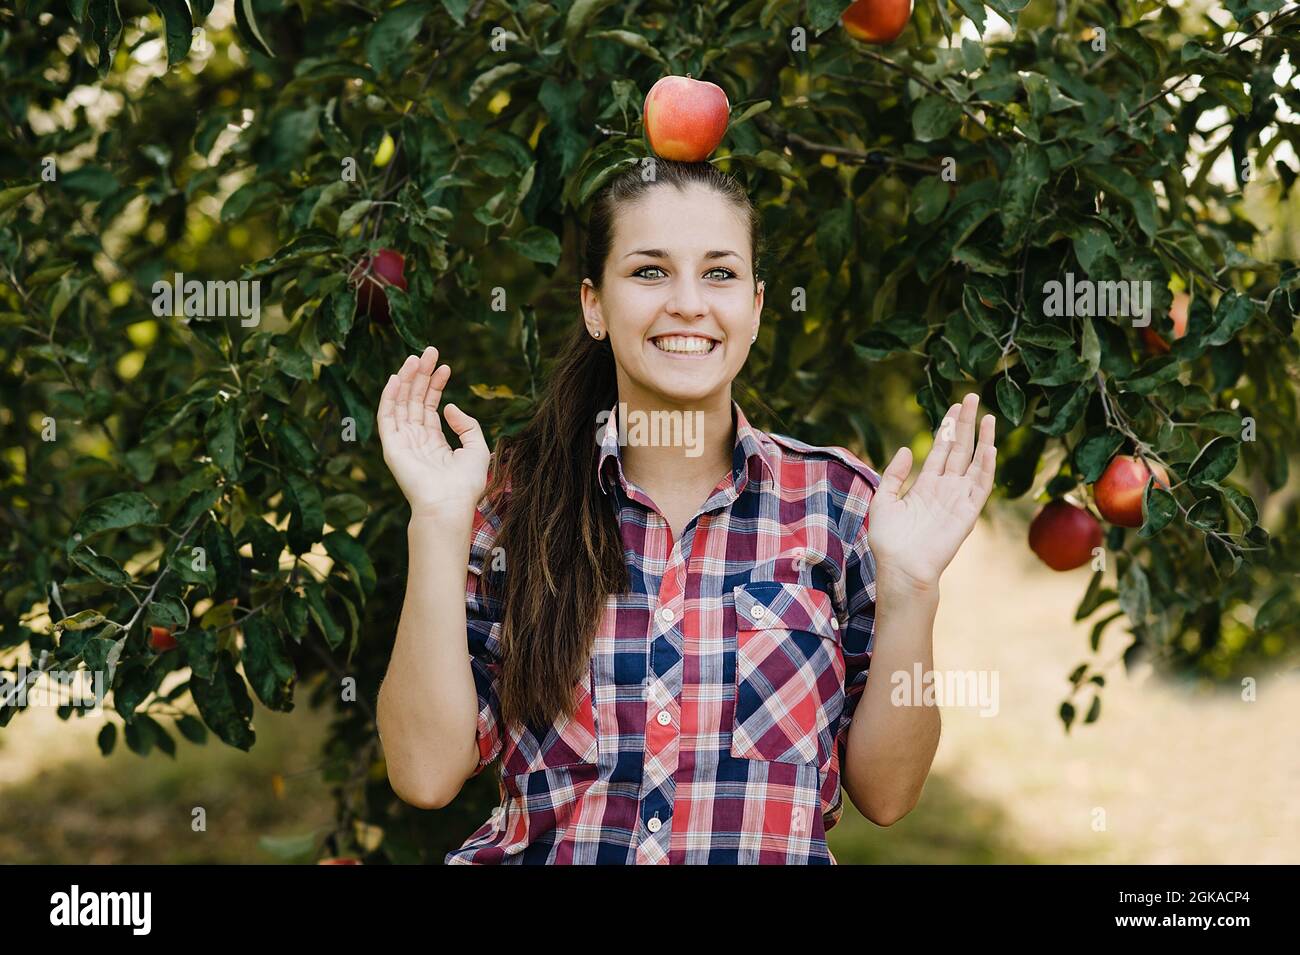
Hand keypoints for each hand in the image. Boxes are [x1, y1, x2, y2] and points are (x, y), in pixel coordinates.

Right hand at [376, 345, 489, 520]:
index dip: (436, 386)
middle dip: (422, 375)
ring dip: (407, 379)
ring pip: (401, 404)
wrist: (449, 504)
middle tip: (430, 351)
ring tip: (417, 357)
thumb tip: (449, 406)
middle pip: (415, 401)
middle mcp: (416, 441)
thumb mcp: (477, 448)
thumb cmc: (465, 484)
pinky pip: (387, 417)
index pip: (430, 407)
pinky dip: (390, 396)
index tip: (445, 366)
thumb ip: (467, 425)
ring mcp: (402, 443)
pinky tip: (397, 377)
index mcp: (434, 443)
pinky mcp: (392, 446)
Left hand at [867, 392, 996, 592]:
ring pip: (974, 463)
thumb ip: (895, 474)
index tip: (955, 406)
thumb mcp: (884, 500)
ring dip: (982, 440)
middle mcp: (945, 488)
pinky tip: (989, 448)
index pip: (941, 449)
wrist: (901, 568)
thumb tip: (908, 449)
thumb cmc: (890, 540)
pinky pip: (980, 487)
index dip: (948, 427)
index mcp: (925, 485)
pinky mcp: (967, 513)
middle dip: (966, 424)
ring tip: (989, 416)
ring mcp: (958, 499)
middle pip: (960, 449)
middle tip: (973, 397)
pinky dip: (986, 468)